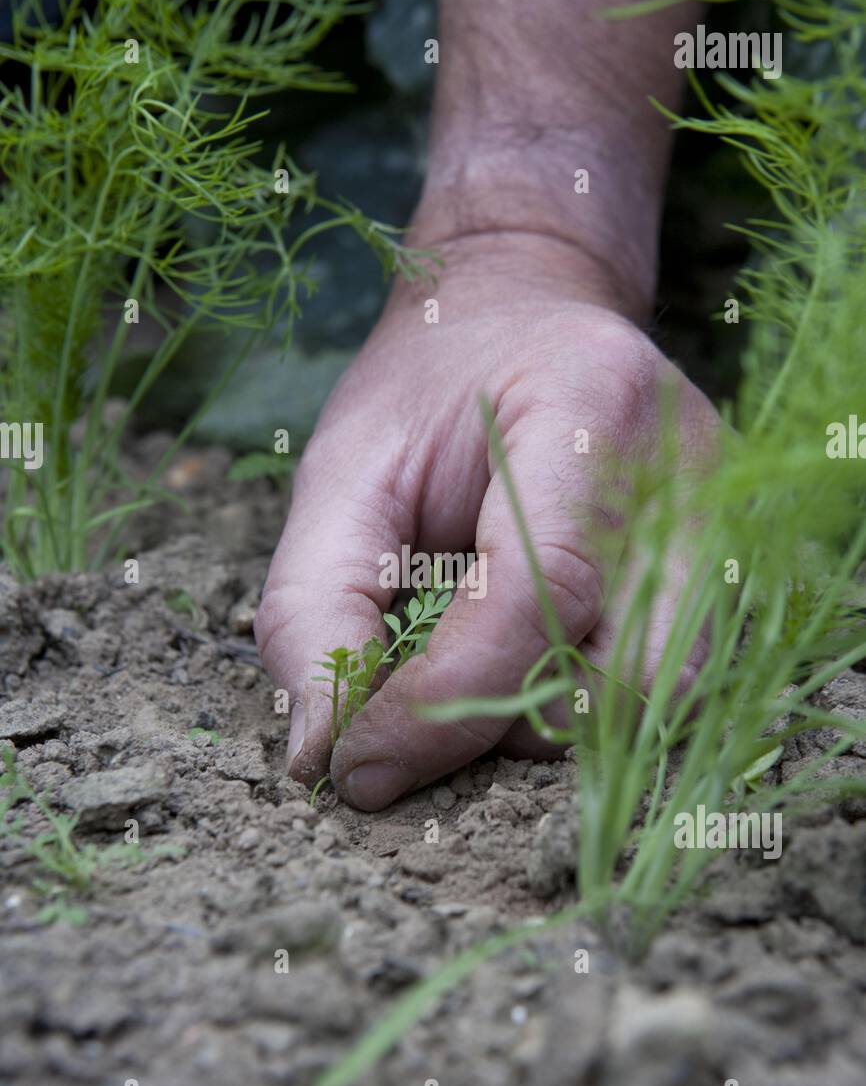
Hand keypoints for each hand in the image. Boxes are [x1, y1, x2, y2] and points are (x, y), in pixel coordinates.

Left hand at [254, 231, 720, 809]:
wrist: (525, 319)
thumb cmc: (427, 392)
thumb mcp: (342, 473)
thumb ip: (315, 607)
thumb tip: (319, 758)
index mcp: (590, 409)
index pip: (540, 593)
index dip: (443, 703)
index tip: (359, 766)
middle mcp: (689, 472)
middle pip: (620, 675)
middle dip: (501, 724)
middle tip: (415, 706)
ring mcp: (725, 524)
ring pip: (658, 700)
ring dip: (549, 724)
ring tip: (473, 676)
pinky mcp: (727, 567)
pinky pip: (668, 685)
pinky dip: (584, 704)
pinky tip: (525, 664)